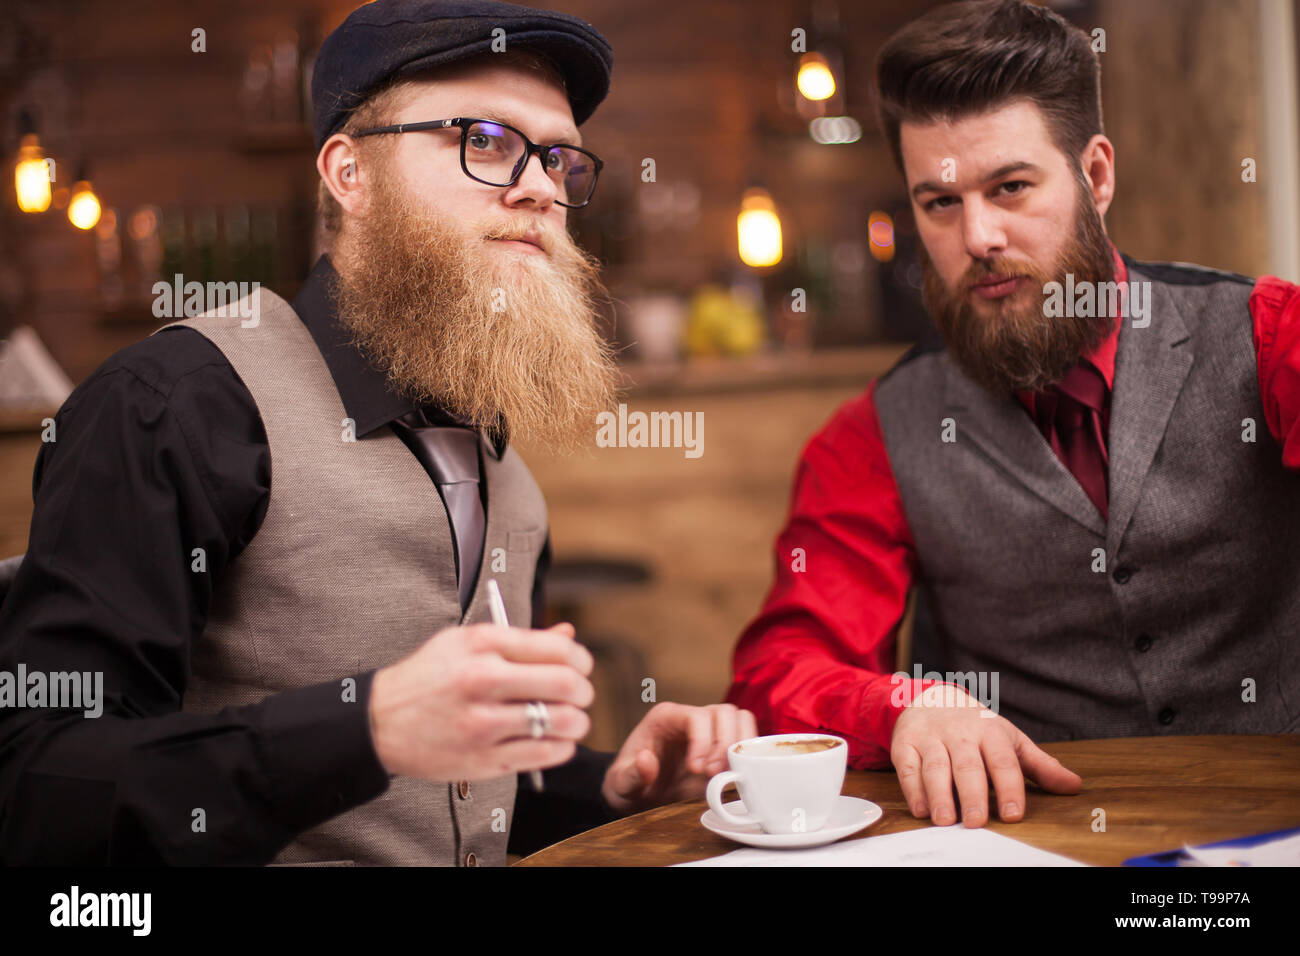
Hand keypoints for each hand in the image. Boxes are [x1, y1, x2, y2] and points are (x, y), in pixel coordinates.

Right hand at [368, 621, 592, 780]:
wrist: (379, 721)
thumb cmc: (428, 677)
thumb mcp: (466, 642)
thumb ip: (520, 639)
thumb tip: (568, 634)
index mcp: (482, 644)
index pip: (558, 649)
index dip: (581, 659)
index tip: (580, 666)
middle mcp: (483, 680)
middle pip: (566, 685)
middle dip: (584, 690)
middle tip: (580, 695)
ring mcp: (483, 723)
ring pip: (562, 722)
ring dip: (578, 722)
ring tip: (571, 720)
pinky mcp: (483, 759)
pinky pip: (545, 753)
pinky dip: (562, 747)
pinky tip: (555, 740)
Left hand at [600, 701, 757, 814]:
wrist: (637, 793)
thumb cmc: (627, 782)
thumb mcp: (620, 783)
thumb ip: (631, 774)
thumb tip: (647, 761)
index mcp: (666, 718)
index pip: (696, 716)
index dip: (704, 740)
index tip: (698, 769)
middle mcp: (690, 719)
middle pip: (724, 712)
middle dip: (724, 744)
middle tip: (712, 774)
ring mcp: (709, 731)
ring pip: (740, 719)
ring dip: (740, 747)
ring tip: (726, 774)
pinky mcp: (720, 747)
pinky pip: (745, 739)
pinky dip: (747, 755)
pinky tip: (735, 777)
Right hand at [890, 683, 1081, 826]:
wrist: (931, 697)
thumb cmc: (976, 726)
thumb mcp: (1010, 738)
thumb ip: (1040, 765)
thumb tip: (1075, 786)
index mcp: (990, 731)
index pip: (1002, 761)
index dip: (1009, 788)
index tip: (1013, 814)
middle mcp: (960, 733)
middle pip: (967, 766)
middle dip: (972, 794)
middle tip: (977, 822)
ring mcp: (931, 737)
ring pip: (935, 767)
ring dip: (939, 794)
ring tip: (946, 820)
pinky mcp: (905, 743)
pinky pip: (907, 767)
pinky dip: (913, 789)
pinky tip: (921, 809)